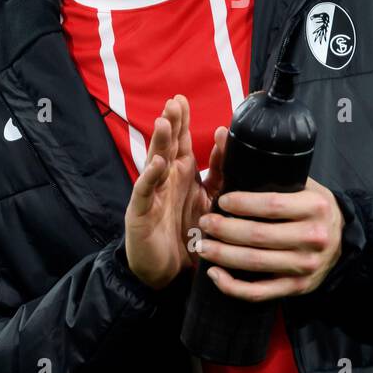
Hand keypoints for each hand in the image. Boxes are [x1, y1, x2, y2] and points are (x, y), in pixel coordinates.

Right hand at [124, 96, 219, 289]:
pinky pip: (145, 192)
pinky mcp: (140, 212)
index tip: (184, 100)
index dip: (183, 122)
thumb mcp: (209, 202)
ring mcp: (152, 193)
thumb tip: (232, 147)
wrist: (166, 272)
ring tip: (165, 121)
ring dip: (160, 142)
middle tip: (175, 100)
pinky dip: (150, 177)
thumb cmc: (187, 234)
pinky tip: (157, 163)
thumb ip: (221, 176)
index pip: (182, 142)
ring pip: (154, 161)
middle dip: (171, 122)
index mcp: (182, 174)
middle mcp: (166, 179)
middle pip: (167, 144)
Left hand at [194, 176, 343, 300]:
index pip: (272, 205)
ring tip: (201, 246)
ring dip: (223, 256)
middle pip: (259, 236)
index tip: (221, 200)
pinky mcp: (298, 287)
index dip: (242, 204)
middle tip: (204, 222)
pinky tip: (215, 275)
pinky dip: (234, 287)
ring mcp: (306, 266)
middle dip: (225, 230)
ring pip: (256, 264)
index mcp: (314, 207)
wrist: (345, 240)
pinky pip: (261, 292)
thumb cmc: (313, 207)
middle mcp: (313, 237)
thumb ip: (270, 168)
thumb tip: (224, 135)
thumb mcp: (303, 184)